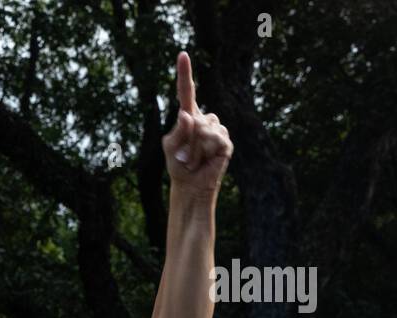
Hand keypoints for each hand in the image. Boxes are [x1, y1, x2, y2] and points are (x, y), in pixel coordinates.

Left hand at [161, 51, 232, 197]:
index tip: (182, 54)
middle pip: (193, 118)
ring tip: (193, 160)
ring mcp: (217, 129)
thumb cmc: (177, 164)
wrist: (190, 185)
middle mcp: (205, 119)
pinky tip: (204, 162)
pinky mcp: (225, 142)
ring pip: (203, 130)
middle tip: (184, 156)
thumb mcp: (170, 147)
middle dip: (185, 140)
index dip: (184, 73)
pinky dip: (202, 153)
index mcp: (188, 116)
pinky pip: (213, 140)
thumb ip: (178, 131)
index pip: (187, 92)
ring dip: (193, 149)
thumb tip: (187, 115)